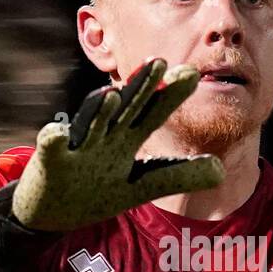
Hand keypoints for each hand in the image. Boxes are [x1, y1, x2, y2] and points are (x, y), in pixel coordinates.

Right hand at [10, 57, 224, 231]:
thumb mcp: (142, 185)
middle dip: (139, 87)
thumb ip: (178, 175)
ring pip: (88, 125)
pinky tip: (56, 134)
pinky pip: (51, 151)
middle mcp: (103, 136)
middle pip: (124, 108)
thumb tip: (222, 170)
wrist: (51, 210)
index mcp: (126, 138)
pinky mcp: (50, 164)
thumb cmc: (97, 189)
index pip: (152, 112)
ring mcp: (76, 148)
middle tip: (159, 61)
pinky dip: (53, 141)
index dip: (170, 94)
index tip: (192, 73)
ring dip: (98, 110)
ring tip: (111, 93)